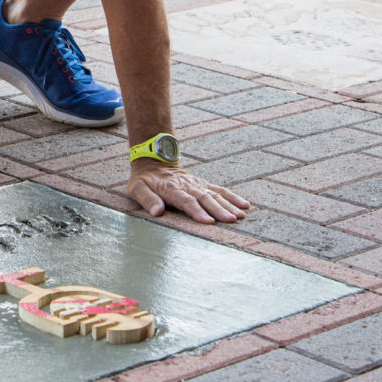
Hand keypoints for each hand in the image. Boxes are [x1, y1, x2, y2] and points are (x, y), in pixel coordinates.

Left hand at [127, 161, 249, 224]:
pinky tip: (244, 205)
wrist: (153, 161)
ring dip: (228, 205)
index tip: (208, 221)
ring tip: (240, 216)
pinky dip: (232, 197)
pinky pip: (220, 190)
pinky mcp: (203, 184)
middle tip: (231, 220)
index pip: (186, 201)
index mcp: (171, 189)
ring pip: (215, 194)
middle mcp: (187, 186)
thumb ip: (147, 199)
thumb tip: (157, 212)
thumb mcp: (137, 188)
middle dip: (218, 210)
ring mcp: (197, 184)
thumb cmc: (144, 180)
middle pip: (205, 198)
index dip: (197, 211)